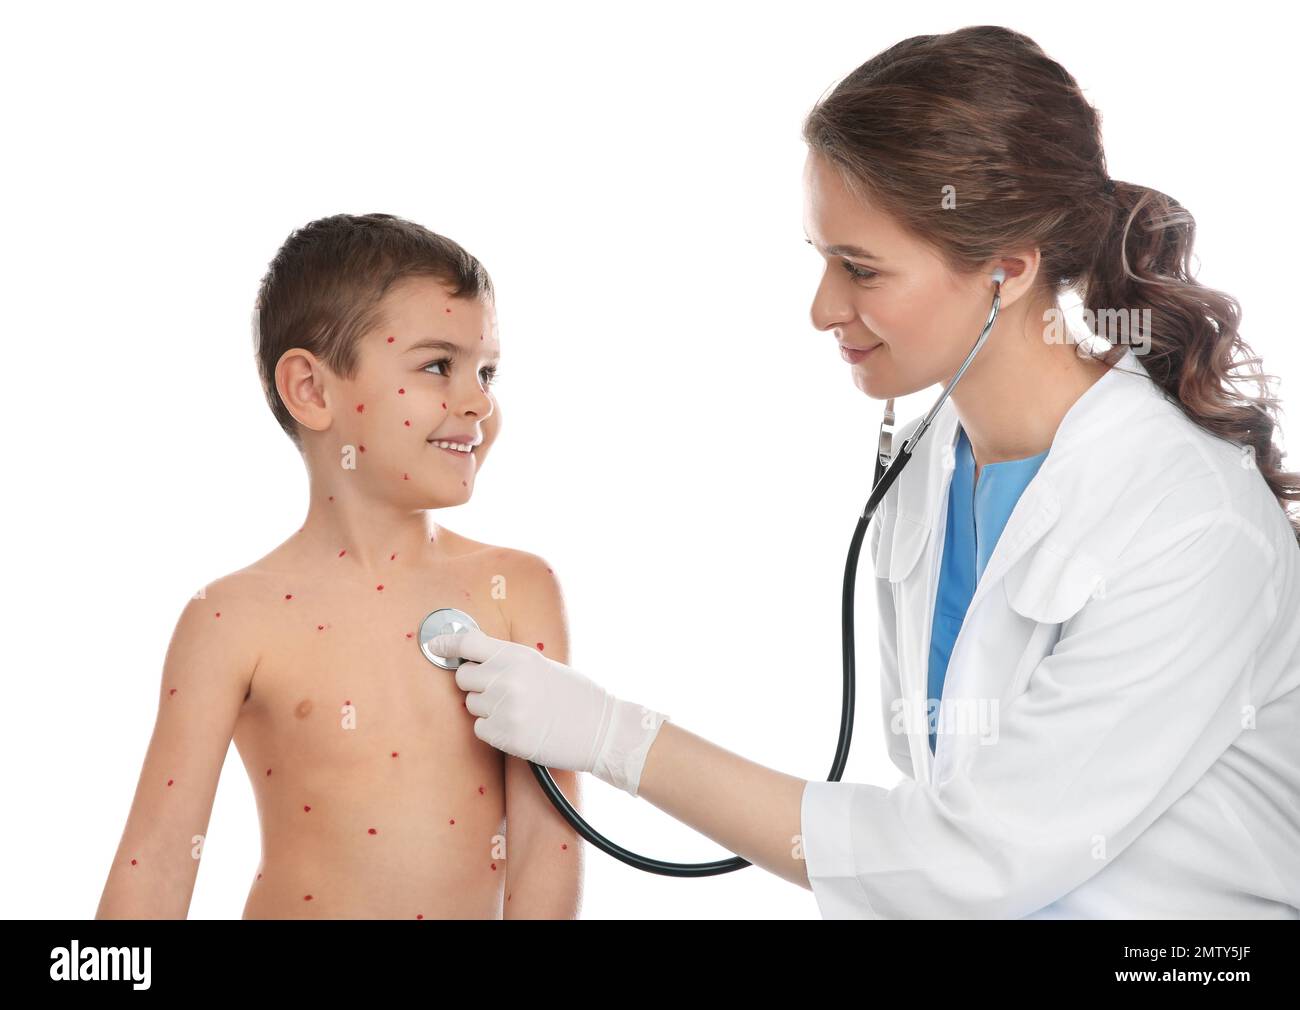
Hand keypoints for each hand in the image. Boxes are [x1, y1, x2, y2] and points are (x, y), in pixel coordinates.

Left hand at [426, 628, 670, 796]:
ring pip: (471, 705)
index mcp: (518, 656)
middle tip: (500, 690)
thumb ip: (507, 661)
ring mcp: (505, 708)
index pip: (469, 644)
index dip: (447, 644)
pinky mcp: (506, 736)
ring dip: (487, 708)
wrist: (600, 729)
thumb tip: (471, 659)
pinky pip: (480, 729)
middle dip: (475, 684)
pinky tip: (518, 727)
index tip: (433, 646)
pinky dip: (493, 730)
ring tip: (518, 711)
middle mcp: (508, 679)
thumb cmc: (573, 696)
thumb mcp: (542, 665)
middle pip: (463, 678)